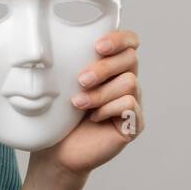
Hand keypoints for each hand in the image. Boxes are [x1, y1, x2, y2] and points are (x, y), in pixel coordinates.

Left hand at [30, 29, 143, 178]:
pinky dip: (108, 109)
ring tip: (78, 104)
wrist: (56, 150)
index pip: (130, 42)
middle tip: (80, 81)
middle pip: (130, 58)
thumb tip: (61, 41)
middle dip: (104, 67)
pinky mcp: (133, 123)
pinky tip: (93, 118)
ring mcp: (132, 102)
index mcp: (111, 67)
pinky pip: (130, 105)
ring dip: (100, 92)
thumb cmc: (58, 115)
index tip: (97, 46)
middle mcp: (125, 81)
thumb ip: (73, 63)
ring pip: (129, 82)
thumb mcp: (62, 84)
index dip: (119, 39)